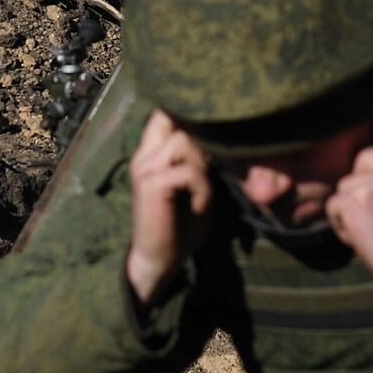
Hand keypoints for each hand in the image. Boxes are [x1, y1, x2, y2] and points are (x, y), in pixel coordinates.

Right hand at [124, 110, 214, 304]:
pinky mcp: (151, 186)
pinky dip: (202, 188)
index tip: (214, 137)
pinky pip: (188, 171)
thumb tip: (227, 141)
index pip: (165, 113)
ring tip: (204, 191)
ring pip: (184, 140)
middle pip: (171, 116)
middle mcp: (145, 154)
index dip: (191, 116)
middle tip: (212, 164)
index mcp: (152, 152)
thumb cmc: (181, 226)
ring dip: (204, 165)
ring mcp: (145, 168)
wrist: (158, 260)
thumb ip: (204, 163)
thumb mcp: (198, 187)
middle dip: (200, 136)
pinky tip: (200, 206)